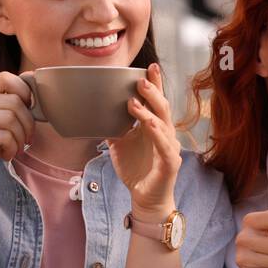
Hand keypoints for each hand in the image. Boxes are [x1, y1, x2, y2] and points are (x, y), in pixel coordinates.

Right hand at [0, 71, 35, 194]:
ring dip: (20, 138)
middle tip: (26, 139)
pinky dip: (12, 148)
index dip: (25, 92)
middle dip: (28, 124)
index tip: (30, 111)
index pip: (6, 77)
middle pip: (14, 101)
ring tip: (15, 148)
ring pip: (11, 119)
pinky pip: (5, 136)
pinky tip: (6, 156)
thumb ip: (8, 106)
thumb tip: (35, 92)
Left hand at [108, 63, 181, 213]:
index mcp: (155, 128)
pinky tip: (149, 124)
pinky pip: (164, 145)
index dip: (155, 85)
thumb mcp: (120, 146)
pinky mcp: (170, 163)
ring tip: (135, 100)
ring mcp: (170, 148)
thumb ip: (113, 129)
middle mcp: (166, 134)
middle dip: (152, 92)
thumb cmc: (137, 171)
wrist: (146, 199)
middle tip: (140, 79)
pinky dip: (156, 133)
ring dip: (149, 110)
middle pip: (162, 108)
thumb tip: (96, 113)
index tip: (148, 67)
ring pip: (163, 124)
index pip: (156, 102)